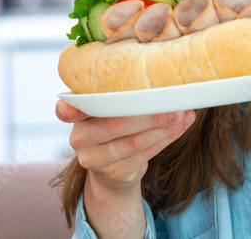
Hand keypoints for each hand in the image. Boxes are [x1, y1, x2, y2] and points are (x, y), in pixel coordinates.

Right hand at [55, 99, 195, 192]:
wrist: (110, 169)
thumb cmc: (112, 126)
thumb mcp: (106, 110)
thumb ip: (119, 95)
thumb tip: (161, 77)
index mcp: (76, 115)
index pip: (67, 110)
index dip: (67, 109)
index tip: (67, 107)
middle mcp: (80, 138)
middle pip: (114, 124)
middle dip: (149, 114)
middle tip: (174, 105)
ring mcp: (95, 159)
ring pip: (133, 142)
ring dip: (163, 128)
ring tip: (183, 115)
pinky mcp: (114, 173)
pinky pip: (144, 155)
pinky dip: (165, 139)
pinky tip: (179, 129)